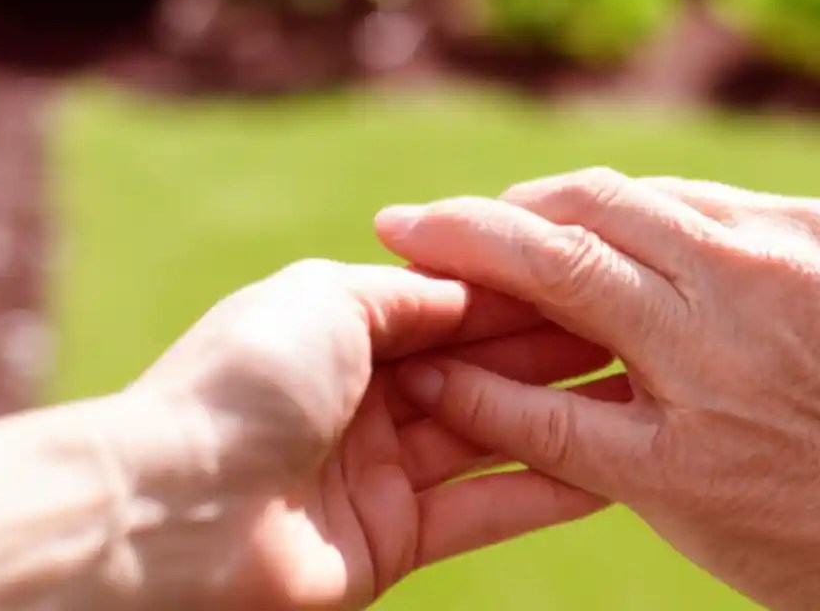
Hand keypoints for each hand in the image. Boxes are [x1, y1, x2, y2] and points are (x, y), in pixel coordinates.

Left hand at [117, 259, 613, 608]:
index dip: (525, 298)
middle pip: (479, 370)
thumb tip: (477, 277)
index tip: (598, 284)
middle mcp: (365, 399)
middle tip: (639, 338)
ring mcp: (379, 472)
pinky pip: (482, 511)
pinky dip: (542, 494)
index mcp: (343, 332)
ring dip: (559, 418)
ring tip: (642, 400)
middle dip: (554, 353)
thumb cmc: (244, 383)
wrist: (177, 514)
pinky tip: (607, 472)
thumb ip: (411, 290)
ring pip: (489, 438)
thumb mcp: (328, 298)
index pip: (455, 308)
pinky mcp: (391, 541)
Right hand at [376, 168, 819, 608]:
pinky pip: (717, 204)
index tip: (396, 223)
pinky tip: (636, 261)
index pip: (553, 256)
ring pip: (656, 192)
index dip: (463, 235)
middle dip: (514, 211)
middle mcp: (754, 263)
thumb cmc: (816, 536)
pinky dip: (659, 224)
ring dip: (585, 216)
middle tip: (457, 239)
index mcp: (704, 342)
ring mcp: (804, 235)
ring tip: (537, 255)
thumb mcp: (665, 493)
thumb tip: (439, 375)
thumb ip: (543, 424)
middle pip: (597, 198)